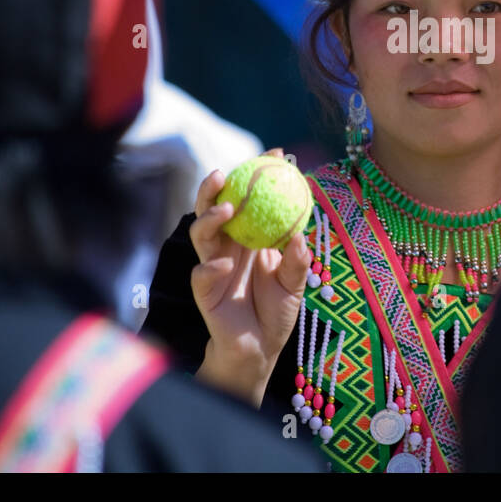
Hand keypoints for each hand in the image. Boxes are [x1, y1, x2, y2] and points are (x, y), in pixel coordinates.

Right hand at [190, 148, 311, 407]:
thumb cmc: (276, 311)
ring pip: (200, 234)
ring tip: (225, 209)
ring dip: (209, 219)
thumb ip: (297, 261)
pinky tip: (225, 265)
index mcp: (249, 236)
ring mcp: (213, 265)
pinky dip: (211, 269)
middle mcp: (228, 245)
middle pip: (213, 208)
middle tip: (224, 172)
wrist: (260, 348)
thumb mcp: (295, 284)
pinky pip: (202, 275)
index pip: (249, 199)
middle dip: (213, 187)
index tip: (273, 153)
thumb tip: (300, 236)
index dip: (256, 175)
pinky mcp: (205, 291)